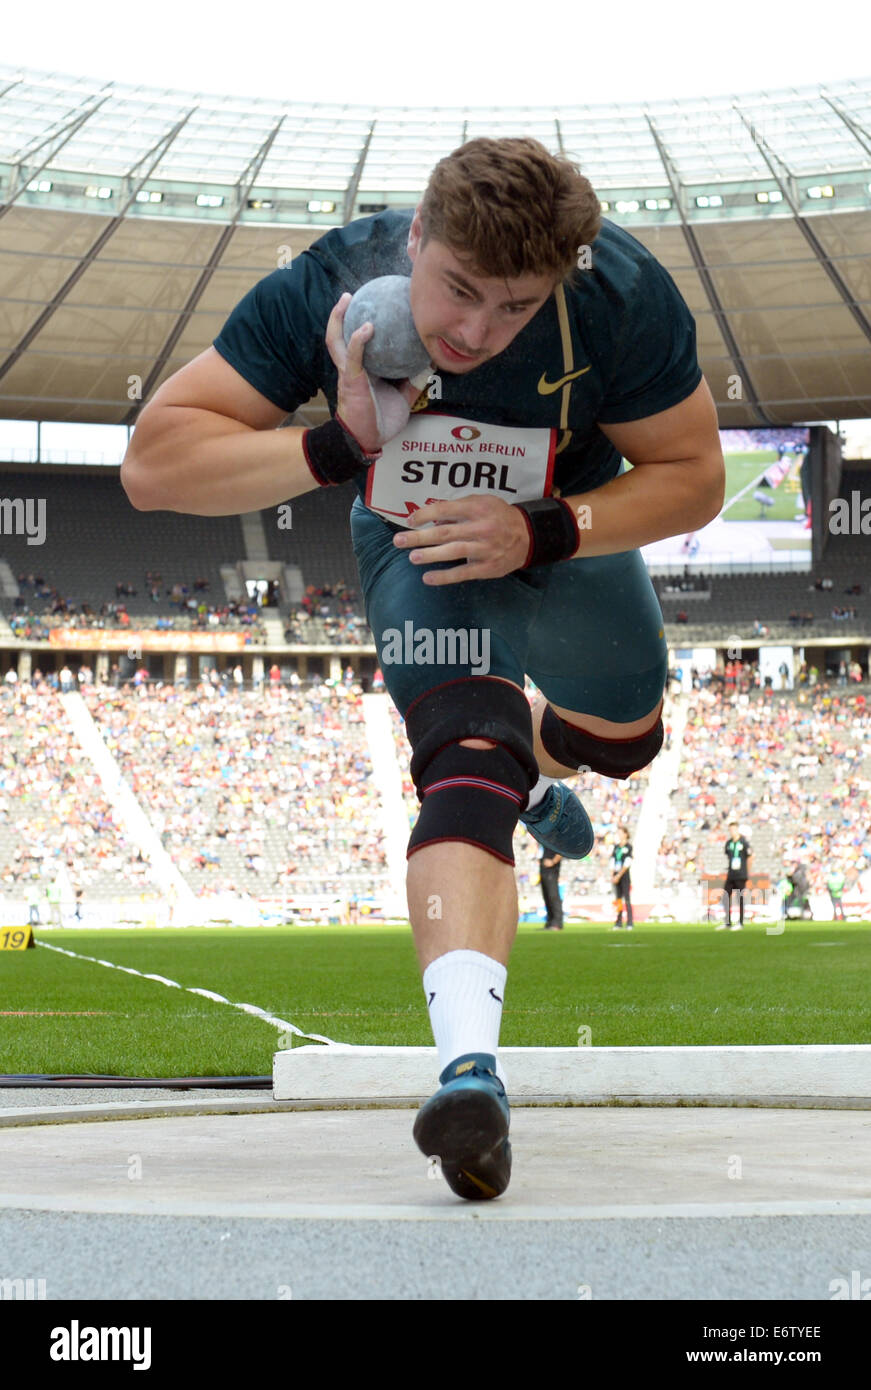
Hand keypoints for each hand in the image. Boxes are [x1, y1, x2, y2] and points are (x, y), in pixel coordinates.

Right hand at [325, 294, 428, 453]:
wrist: (365, 440)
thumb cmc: (380, 421)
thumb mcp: (402, 398)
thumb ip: (414, 381)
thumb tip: (431, 363)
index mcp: (361, 372)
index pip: (357, 344)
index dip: (358, 326)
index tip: (369, 307)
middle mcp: (351, 368)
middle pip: (339, 337)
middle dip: (340, 315)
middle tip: (349, 295)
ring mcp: (349, 373)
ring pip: (336, 341)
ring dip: (338, 319)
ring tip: (346, 299)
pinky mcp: (351, 380)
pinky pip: (353, 356)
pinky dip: (358, 340)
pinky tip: (367, 327)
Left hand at [392, 494, 530, 584]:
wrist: (528, 536)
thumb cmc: (499, 516)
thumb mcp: (482, 502)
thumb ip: (459, 508)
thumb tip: (432, 519)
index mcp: (477, 508)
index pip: (446, 510)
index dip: (425, 514)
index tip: (410, 520)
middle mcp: (481, 528)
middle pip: (445, 533)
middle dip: (419, 537)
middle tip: (399, 541)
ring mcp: (485, 549)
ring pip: (453, 552)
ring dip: (430, 555)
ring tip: (412, 557)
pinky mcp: (487, 567)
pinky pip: (463, 573)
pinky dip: (445, 577)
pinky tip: (428, 578)